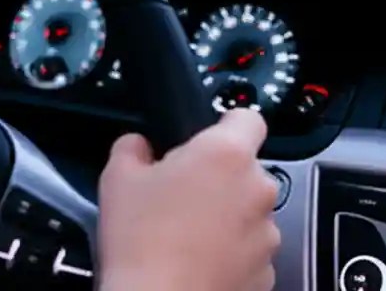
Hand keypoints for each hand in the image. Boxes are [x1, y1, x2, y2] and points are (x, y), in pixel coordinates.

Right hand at [97, 109, 280, 290]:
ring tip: (186, 235)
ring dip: (226, 216)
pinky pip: (251, 249)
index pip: (248, 117)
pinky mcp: (268, 270)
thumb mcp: (117, 178)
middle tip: (181, 195)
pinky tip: (198, 261)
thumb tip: (139, 146)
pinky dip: (232, 252)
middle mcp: (257, 188)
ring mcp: (267, 232)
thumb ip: (133, 147)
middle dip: (218, 177)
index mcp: (226, 153)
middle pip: (245, 168)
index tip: (206, 139)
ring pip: (249, 211)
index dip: (225, 125)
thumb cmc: (141, 244)